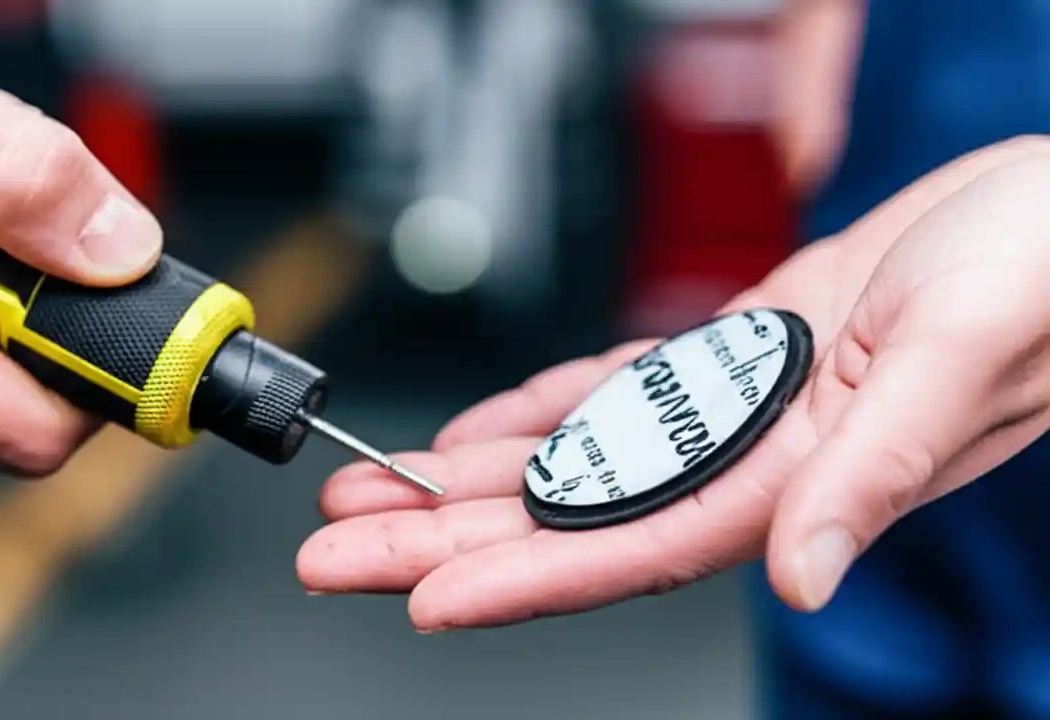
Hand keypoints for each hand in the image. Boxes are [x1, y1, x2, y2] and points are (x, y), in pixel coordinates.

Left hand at [297, 135, 1049, 629]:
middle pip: (567, 516)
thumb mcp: (958, 359)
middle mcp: (749, 458)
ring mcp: (733, 410)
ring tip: (369, 489)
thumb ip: (873, 473)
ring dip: (466, 479)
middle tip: (339, 545)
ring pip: (572, 461)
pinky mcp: (732, 356)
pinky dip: (538, 414)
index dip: (520, 578)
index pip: (630, 546)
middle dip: (445, 535)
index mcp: (795, 476)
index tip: (422, 594)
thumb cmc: (1038, 278)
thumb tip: (803, 575)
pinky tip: (475, 433)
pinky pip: (612, 394)